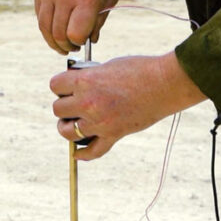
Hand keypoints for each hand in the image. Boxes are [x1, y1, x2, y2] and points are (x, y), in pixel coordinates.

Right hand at [34, 0, 118, 53]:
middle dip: (66, 45)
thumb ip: (99, 21)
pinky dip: (46, 25)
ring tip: (62, 44)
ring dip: (53, 41)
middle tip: (71, 47)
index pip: (75, 34)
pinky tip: (56, 26)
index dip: (79, 42)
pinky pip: (40, 15)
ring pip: (45, 27)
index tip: (82, 42)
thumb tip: (89, 42)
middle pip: (58, 33)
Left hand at [50, 52, 206, 159]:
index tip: (65, 86)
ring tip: (72, 123)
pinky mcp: (114, 135)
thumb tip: (76, 87)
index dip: (60, 85)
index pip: (54, 86)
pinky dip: (83, 154)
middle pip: (58, 109)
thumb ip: (89, 77)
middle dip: (64, 105)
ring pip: (68, 132)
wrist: (166, 84)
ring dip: (68, 127)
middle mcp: (88, 103)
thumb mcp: (107, 67)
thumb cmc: (139, 69)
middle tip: (72, 103)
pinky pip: (93, 151)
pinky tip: (78, 154)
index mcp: (85, 81)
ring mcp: (100, 122)